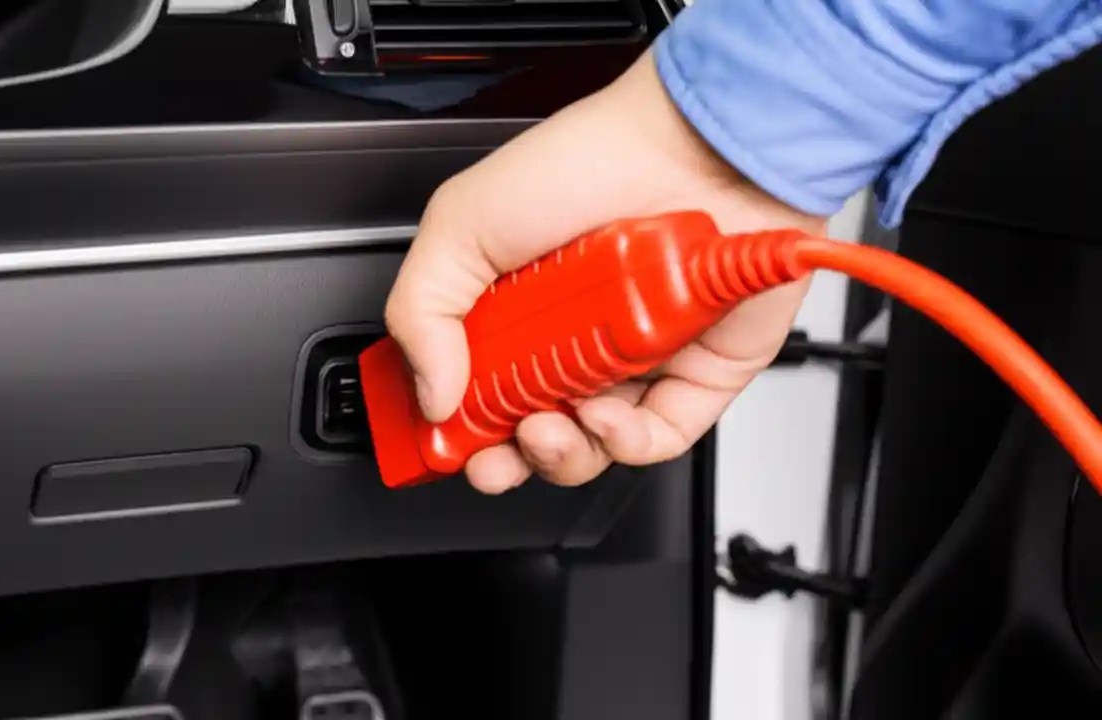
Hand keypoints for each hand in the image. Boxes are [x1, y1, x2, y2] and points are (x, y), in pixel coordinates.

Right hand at [383, 49, 825, 493]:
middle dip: (507, 460)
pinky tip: (604, 415)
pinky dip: (626, 443)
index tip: (440, 444)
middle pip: (531, 432)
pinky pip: (659, 437)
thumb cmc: (592, 162)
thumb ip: (423, 309)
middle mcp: (576, 338)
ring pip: (593, 448)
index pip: (478, 391)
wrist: (698, 147)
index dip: (458, 429)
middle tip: (492, 454)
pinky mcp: (697, 373)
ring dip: (561, 455)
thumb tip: (428, 393)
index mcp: (518, 309)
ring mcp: (636, 359)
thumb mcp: (464, 223)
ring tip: (546, 426)